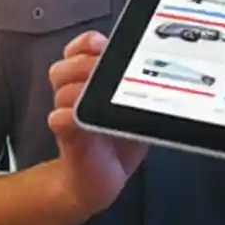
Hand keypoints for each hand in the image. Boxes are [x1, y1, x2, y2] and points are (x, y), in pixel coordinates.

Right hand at [47, 31, 148, 218]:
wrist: (99, 180)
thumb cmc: (119, 143)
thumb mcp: (134, 110)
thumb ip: (138, 89)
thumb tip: (165, 70)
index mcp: (91, 80)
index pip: (81, 48)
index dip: (87, 43)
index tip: (100, 45)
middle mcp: (75, 92)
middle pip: (65, 65)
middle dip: (84, 65)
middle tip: (101, 74)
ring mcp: (67, 113)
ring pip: (61, 87)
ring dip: (78, 88)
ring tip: (93, 96)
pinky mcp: (66, 136)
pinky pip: (58, 118)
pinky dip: (66, 116)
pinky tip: (73, 116)